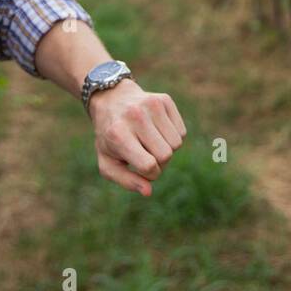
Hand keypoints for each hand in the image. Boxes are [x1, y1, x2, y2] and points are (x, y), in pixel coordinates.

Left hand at [88, 79, 185, 195]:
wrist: (111, 99)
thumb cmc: (110, 137)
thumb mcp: (108, 162)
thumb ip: (126, 180)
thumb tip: (148, 191)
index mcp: (118, 135)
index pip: (149, 166)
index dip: (150, 174)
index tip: (141, 168)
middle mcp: (135, 117)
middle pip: (166, 155)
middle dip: (160, 162)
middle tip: (146, 155)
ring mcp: (151, 105)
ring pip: (177, 144)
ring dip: (167, 149)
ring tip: (151, 142)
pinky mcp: (164, 100)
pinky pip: (182, 132)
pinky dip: (173, 136)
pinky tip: (157, 130)